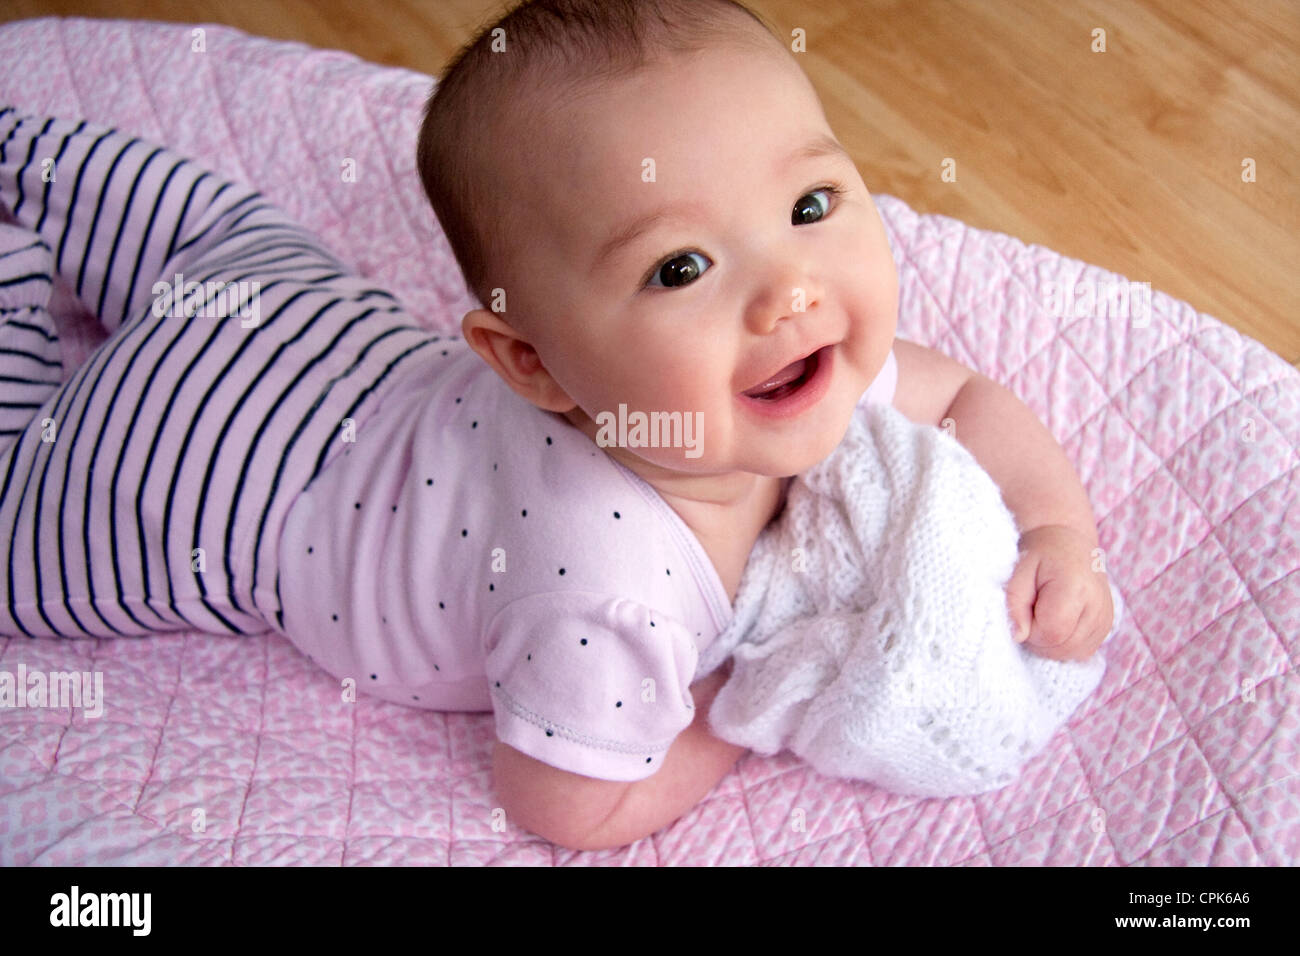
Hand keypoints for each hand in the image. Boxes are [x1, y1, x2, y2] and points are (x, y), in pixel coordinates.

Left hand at [1005, 524, 1112, 660]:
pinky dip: (1064, 643)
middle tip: (1032, 610)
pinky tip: (1057, 620)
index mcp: (1076, 588)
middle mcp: (1098, 606)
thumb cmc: (1040, 556)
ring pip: (1072, 653)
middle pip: (1063, 648)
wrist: (1069, 544)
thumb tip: (1018, 636)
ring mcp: (1106, 620)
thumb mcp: (1019, 572)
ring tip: (1044, 613)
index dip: (1031, 629)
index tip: (1025, 607)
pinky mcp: (1107, 628)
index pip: (1051, 632)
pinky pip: (1081, 652)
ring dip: (1051, 642)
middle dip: (1039, 637)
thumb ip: (1014, 604)